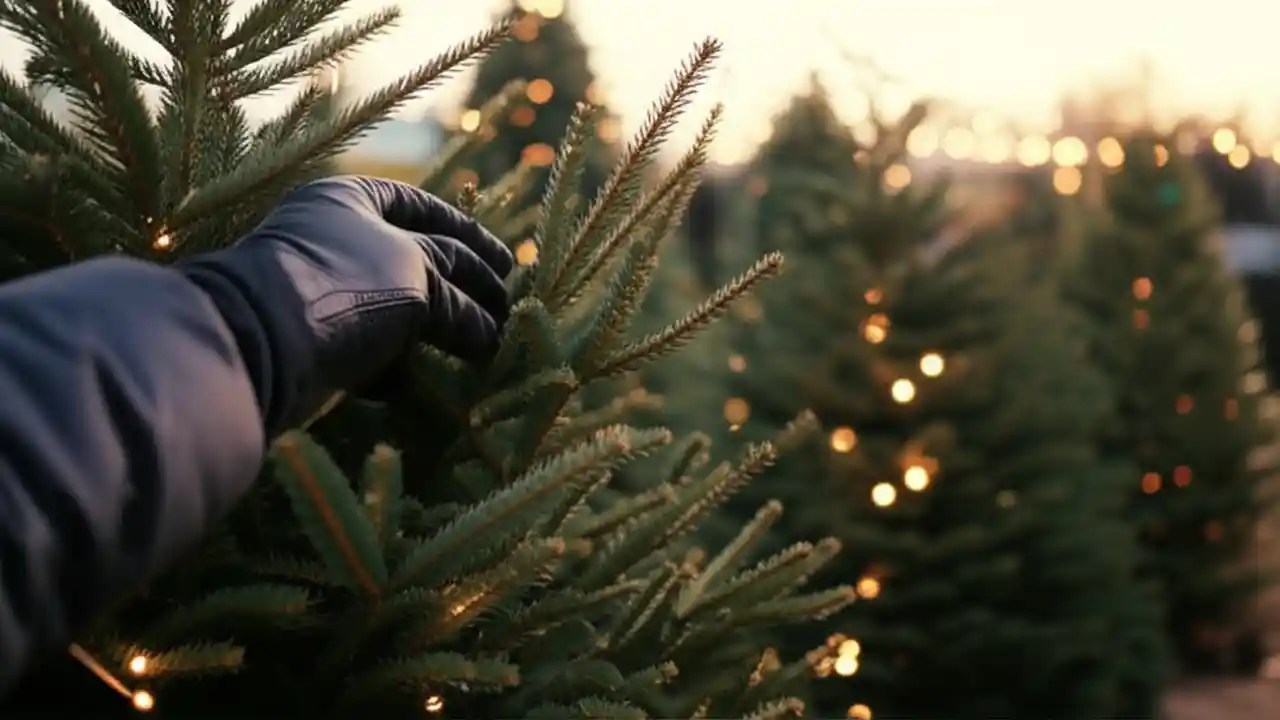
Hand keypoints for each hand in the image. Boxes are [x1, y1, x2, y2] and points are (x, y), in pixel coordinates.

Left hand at [179, 175, 513, 434]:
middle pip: (415, 261)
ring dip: (436, 333)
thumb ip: (461, 297)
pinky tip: (426, 384)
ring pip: (394, 311)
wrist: (264, 344)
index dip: (470, 236)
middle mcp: (334, 240)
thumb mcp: (419, 276)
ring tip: (480, 353)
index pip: (424, 209)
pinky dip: (399, 367)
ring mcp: (321, 293)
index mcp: (353, 202)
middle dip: (463, 290)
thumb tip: (493, 331)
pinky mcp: (314, 345)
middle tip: (503, 312)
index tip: (507, 266)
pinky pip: (369, 352)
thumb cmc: (346, 285)